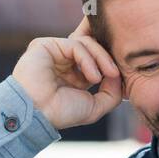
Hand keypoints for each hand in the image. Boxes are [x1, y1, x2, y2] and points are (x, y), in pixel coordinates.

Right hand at [11, 16, 122, 130]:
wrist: (37, 114)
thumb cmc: (61, 113)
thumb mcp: (95, 107)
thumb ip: (111, 92)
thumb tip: (118, 75)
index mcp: (73, 75)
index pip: (96, 59)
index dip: (110, 63)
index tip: (122, 76)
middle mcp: (63, 62)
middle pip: (92, 47)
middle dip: (107, 57)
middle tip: (117, 73)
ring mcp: (54, 52)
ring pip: (86, 43)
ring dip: (101, 59)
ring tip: (106, 76)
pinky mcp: (46, 45)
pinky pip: (75, 45)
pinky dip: (88, 59)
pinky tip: (93, 77)